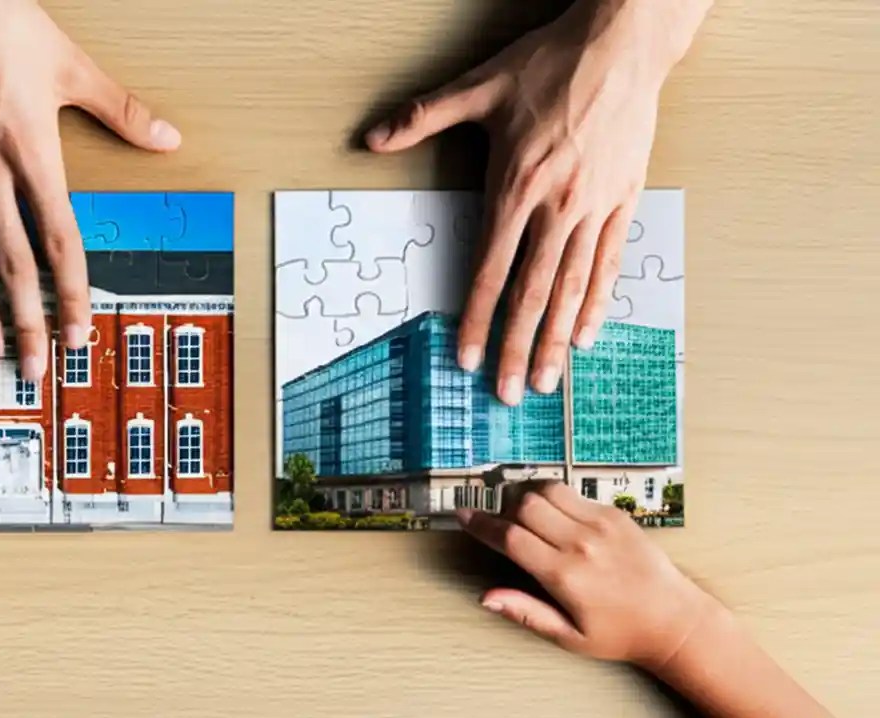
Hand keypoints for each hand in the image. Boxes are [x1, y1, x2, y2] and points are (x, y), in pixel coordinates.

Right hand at [0, 0, 180, 378]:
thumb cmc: (6, 23)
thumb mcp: (74, 67)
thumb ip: (123, 111)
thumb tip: (168, 140)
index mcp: (32, 151)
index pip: (59, 241)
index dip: (71, 294)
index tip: (78, 333)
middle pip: (12, 262)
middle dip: (25, 322)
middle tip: (32, 368)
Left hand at [367, 0, 708, 404]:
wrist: (623, 43)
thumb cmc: (551, 64)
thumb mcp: (479, 87)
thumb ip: (424, 116)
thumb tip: (373, 137)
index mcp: (515, 186)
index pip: (490, 270)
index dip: (477, 319)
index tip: (469, 359)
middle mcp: (555, 206)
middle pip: (531, 292)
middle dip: (517, 348)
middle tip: (509, 395)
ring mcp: (594, 206)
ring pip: (572, 286)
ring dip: (557, 338)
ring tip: (548, 380)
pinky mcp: (625, 198)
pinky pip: (610, 260)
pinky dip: (598, 300)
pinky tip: (587, 333)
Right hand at [454, 483, 717, 668]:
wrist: (674, 619)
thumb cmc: (622, 633)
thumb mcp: (568, 637)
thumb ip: (526, 613)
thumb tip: (488, 598)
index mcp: (566, 575)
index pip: (510, 537)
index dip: (481, 524)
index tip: (464, 516)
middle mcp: (582, 544)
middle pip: (525, 504)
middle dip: (504, 508)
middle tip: (500, 521)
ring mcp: (601, 524)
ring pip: (548, 489)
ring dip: (528, 495)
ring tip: (525, 512)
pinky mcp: (615, 514)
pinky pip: (574, 493)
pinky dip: (555, 498)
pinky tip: (555, 515)